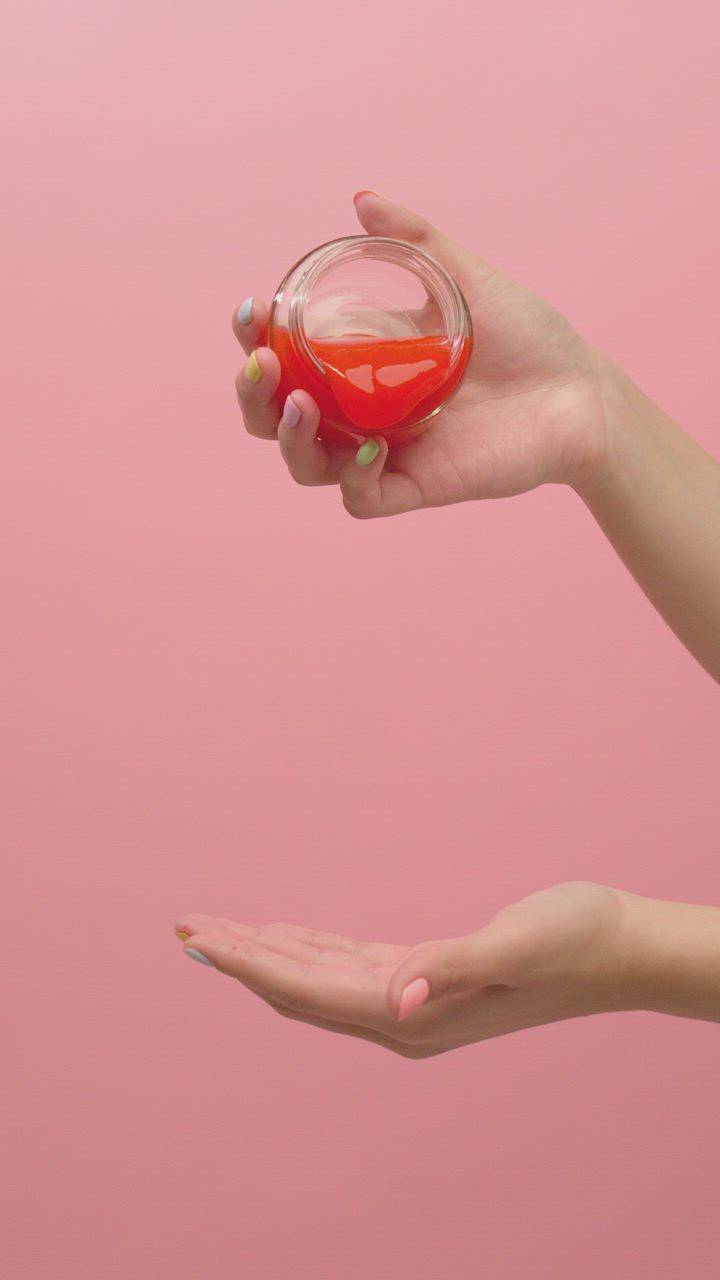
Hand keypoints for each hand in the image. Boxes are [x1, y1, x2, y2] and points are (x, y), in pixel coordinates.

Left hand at [174, 881, 637, 1057]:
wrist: (620, 948)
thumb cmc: (574, 941)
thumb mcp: (514, 948)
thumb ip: (452, 968)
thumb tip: (395, 1000)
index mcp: (413, 1014)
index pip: (308, 990)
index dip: (249, 964)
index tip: (197, 938)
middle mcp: (402, 1015)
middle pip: (298, 987)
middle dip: (239, 958)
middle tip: (182, 926)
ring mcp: (412, 998)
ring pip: (317, 975)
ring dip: (264, 952)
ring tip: (213, 930)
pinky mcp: (426, 973)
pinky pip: (347, 964)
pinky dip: (307, 947)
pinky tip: (286, 934)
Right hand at [233, 191, 608, 517]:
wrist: (579, 392)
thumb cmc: (527, 336)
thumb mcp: (467, 278)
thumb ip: (416, 239)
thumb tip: (361, 199)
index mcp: (358, 362)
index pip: (284, 358)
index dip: (254, 339)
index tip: (252, 310)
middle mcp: (360, 411)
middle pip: (275, 417)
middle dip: (252, 394)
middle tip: (262, 364)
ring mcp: (384, 452)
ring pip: (307, 465)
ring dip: (289, 437)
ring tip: (301, 405)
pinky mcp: (416, 487)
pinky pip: (361, 499)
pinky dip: (354, 477)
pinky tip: (372, 445)